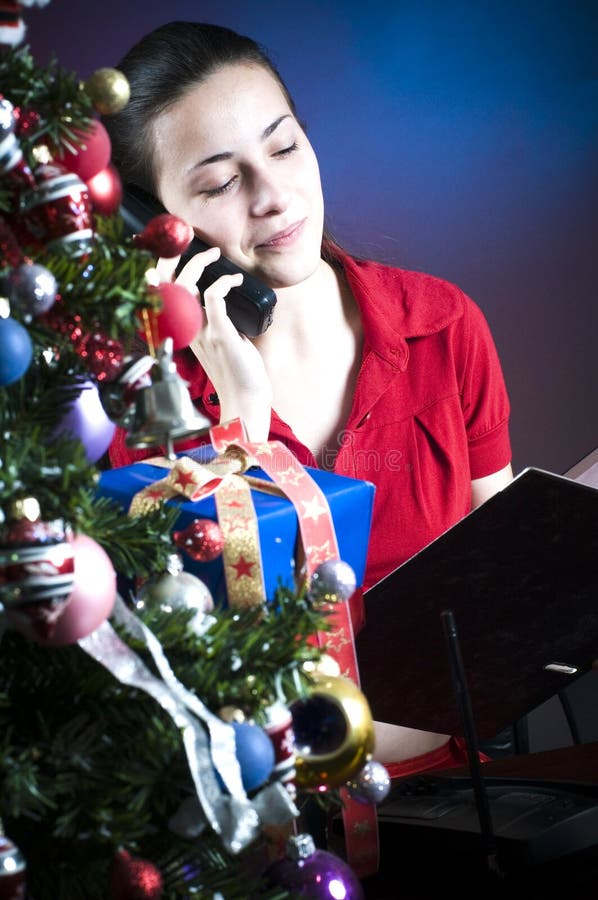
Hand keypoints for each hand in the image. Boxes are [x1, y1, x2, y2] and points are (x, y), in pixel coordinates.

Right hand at [156, 248, 272, 440]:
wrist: (245, 399)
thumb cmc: (236, 373)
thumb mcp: (218, 343)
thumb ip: (214, 323)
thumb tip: (222, 301)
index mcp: (182, 332)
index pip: (160, 294)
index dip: (159, 270)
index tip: (173, 252)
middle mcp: (185, 330)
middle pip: (164, 284)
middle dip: (171, 257)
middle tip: (197, 247)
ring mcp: (201, 332)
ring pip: (186, 285)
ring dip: (200, 263)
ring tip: (216, 256)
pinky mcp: (219, 333)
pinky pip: (213, 296)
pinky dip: (224, 282)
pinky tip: (235, 281)